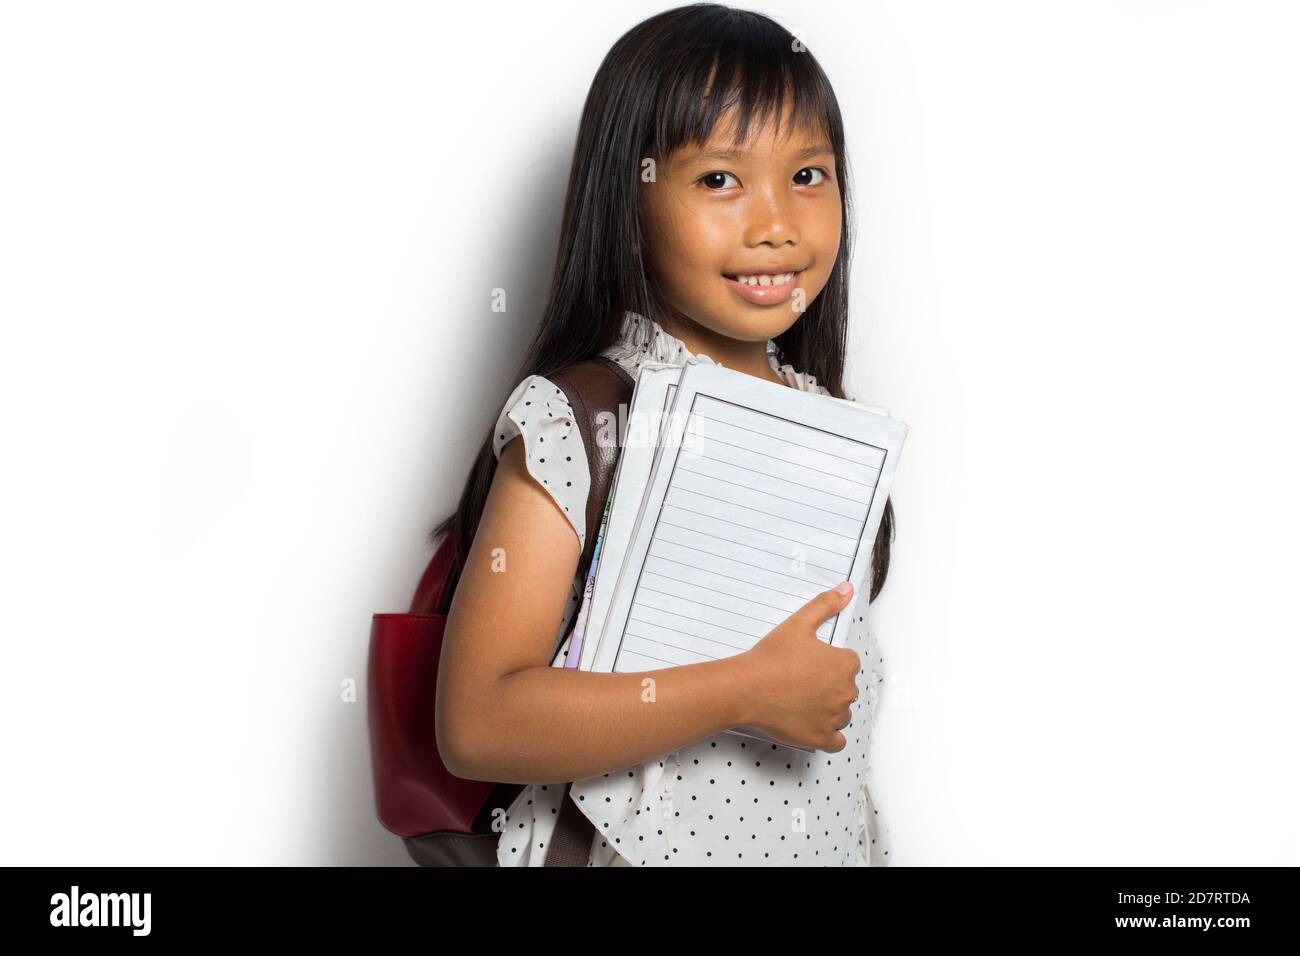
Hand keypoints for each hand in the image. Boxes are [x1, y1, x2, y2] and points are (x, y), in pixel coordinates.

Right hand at [734, 582, 861, 752]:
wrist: (745, 688)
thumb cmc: (769, 658)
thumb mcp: (798, 623)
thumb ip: (825, 605)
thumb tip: (845, 590)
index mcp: (844, 664)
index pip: (849, 663)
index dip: (829, 661)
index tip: (810, 662)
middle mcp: (845, 693)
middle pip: (846, 688)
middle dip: (829, 685)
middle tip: (801, 680)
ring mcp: (834, 718)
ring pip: (842, 714)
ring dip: (829, 709)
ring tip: (801, 699)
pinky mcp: (821, 738)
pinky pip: (837, 741)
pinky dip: (828, 735)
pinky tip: (813, 723)